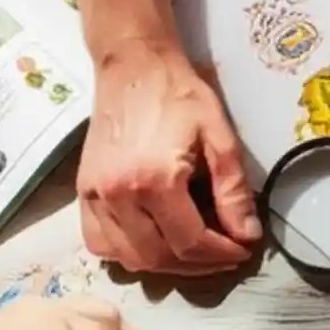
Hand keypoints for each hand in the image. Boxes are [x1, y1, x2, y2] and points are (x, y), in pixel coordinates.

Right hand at [78, 37, 260, 274]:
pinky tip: (152, 242)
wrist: (133, 65)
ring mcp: (94, 196)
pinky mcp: (82, 192)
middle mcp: (117, 194)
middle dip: (198, 264)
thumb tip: (247, 235)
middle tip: (224, 254)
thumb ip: (233, 191)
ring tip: (193, 251)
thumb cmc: (178, 94)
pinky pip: (99, 243)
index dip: (221, 254)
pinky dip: (127, 254)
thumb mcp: (219, 137)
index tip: (242, 249)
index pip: (190, 242)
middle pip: (159, 257)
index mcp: (154, 180)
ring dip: (165, 264)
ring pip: (129, 258)